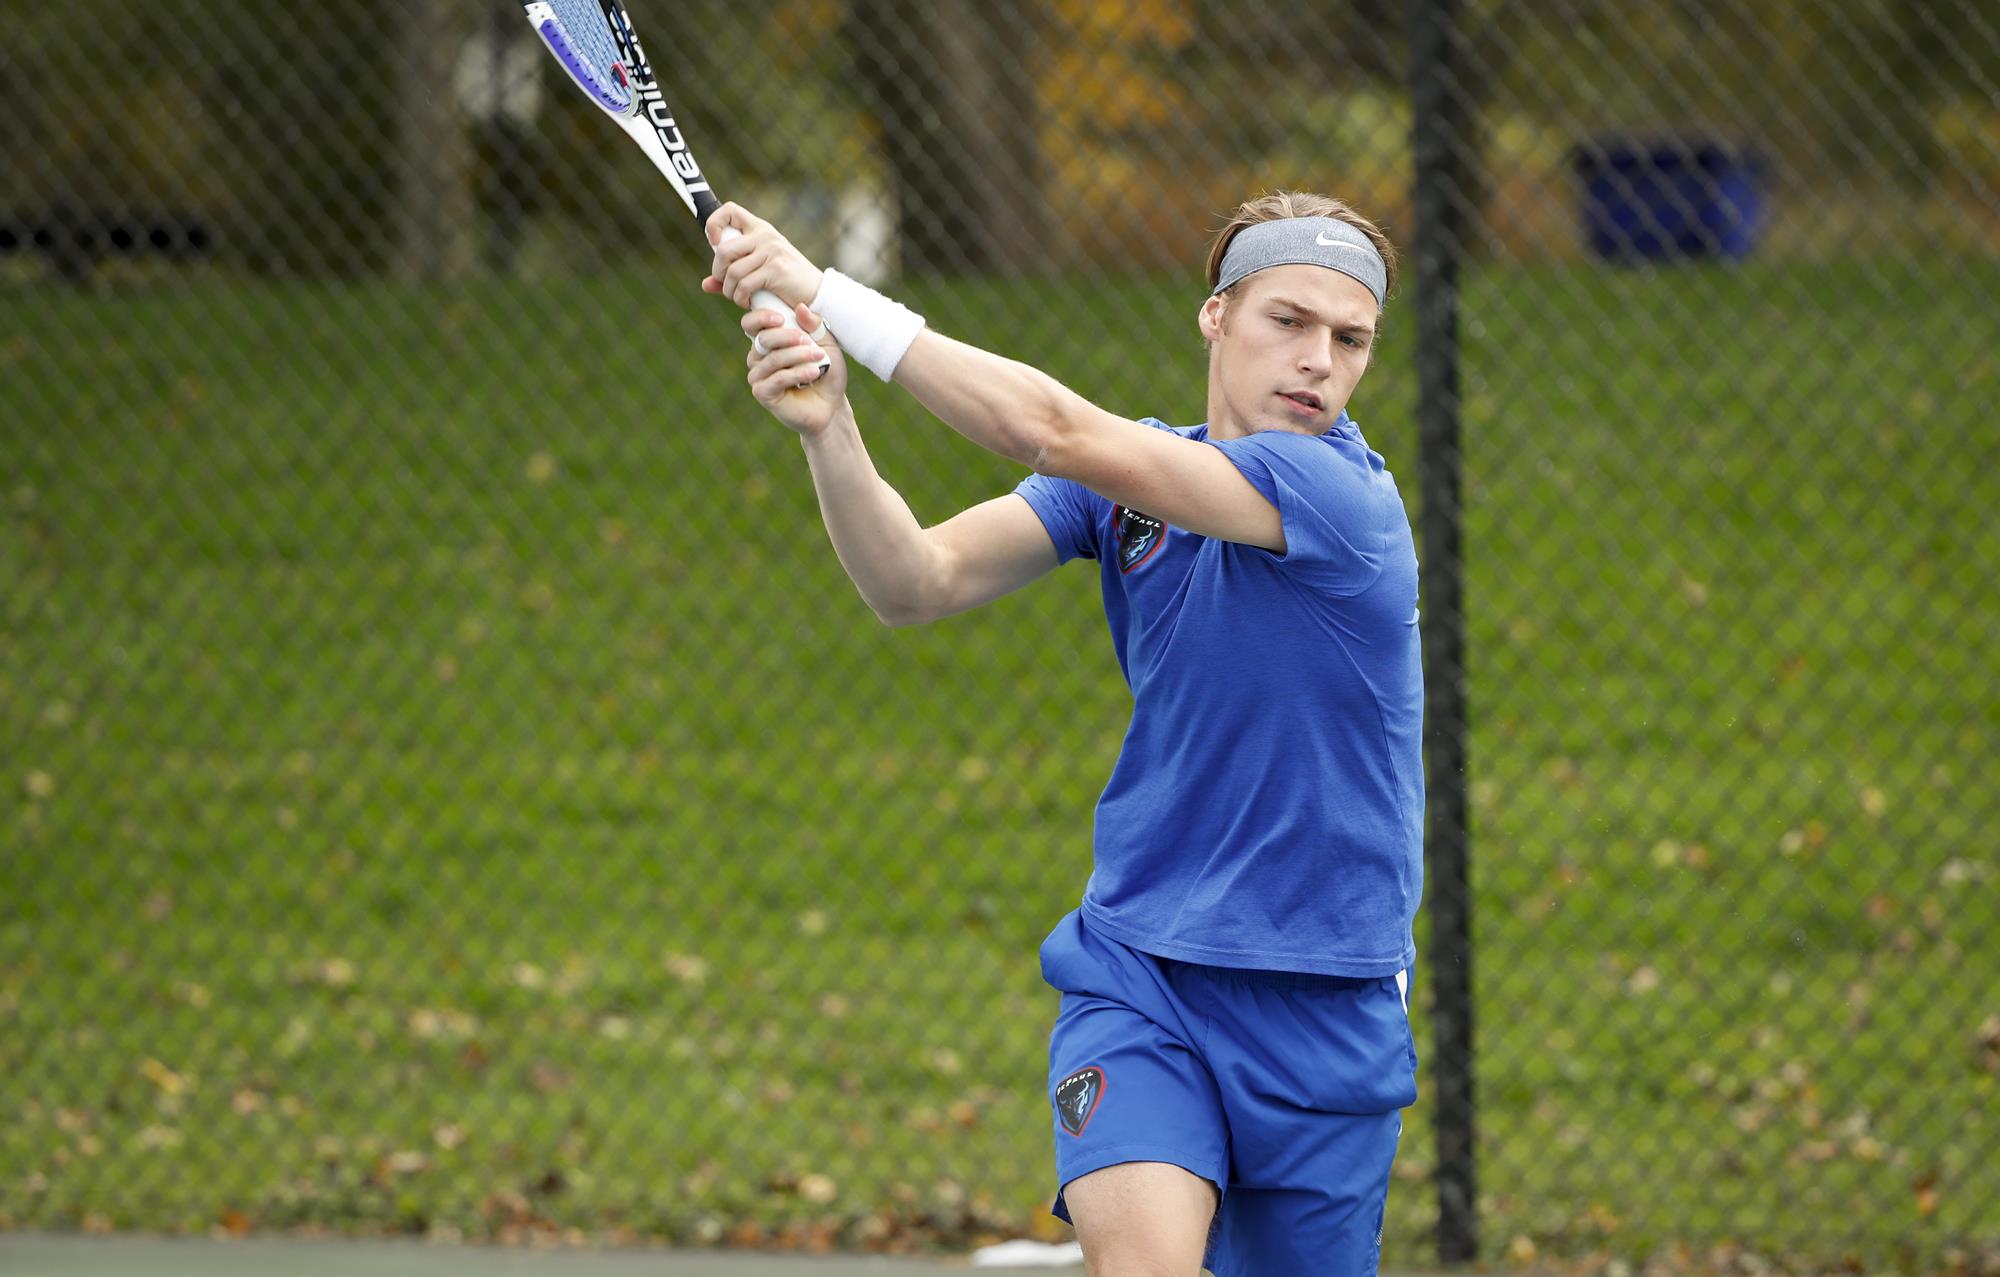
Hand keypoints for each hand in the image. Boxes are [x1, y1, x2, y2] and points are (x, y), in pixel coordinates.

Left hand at [702, 203, 824, 309]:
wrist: (817, 292)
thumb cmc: (786, 282)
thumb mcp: (758, 271)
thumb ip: (731, 275)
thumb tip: (706, 284)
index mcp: (760, 229)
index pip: (730, 210)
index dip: (714, 223)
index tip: (715, 243)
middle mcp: (766, 236)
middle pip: (724, 249)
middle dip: (718, 272)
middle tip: (725, 284)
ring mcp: (772, 251)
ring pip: (733, 271)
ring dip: (729, 290)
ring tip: (737, 297)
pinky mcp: (776, 270)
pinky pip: (745, 285)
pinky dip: (740, 298)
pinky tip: (747, 302)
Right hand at [745, 302, 846, 436]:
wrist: (831, 406)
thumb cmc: (826, 372)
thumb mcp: (826, 345)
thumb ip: (814, 326)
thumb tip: (800, 308)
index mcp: (768, 341)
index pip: (752, 323)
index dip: (761, 317)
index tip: (782, 318)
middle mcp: (758, 357)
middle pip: (763, 339)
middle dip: (787, 337)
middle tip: (809, 341)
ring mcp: (758, 376)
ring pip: (773, 359)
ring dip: (798, 356)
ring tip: (819, 357)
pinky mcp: (762, 393)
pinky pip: (776, 379)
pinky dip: (797, 373)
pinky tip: (814, 373)